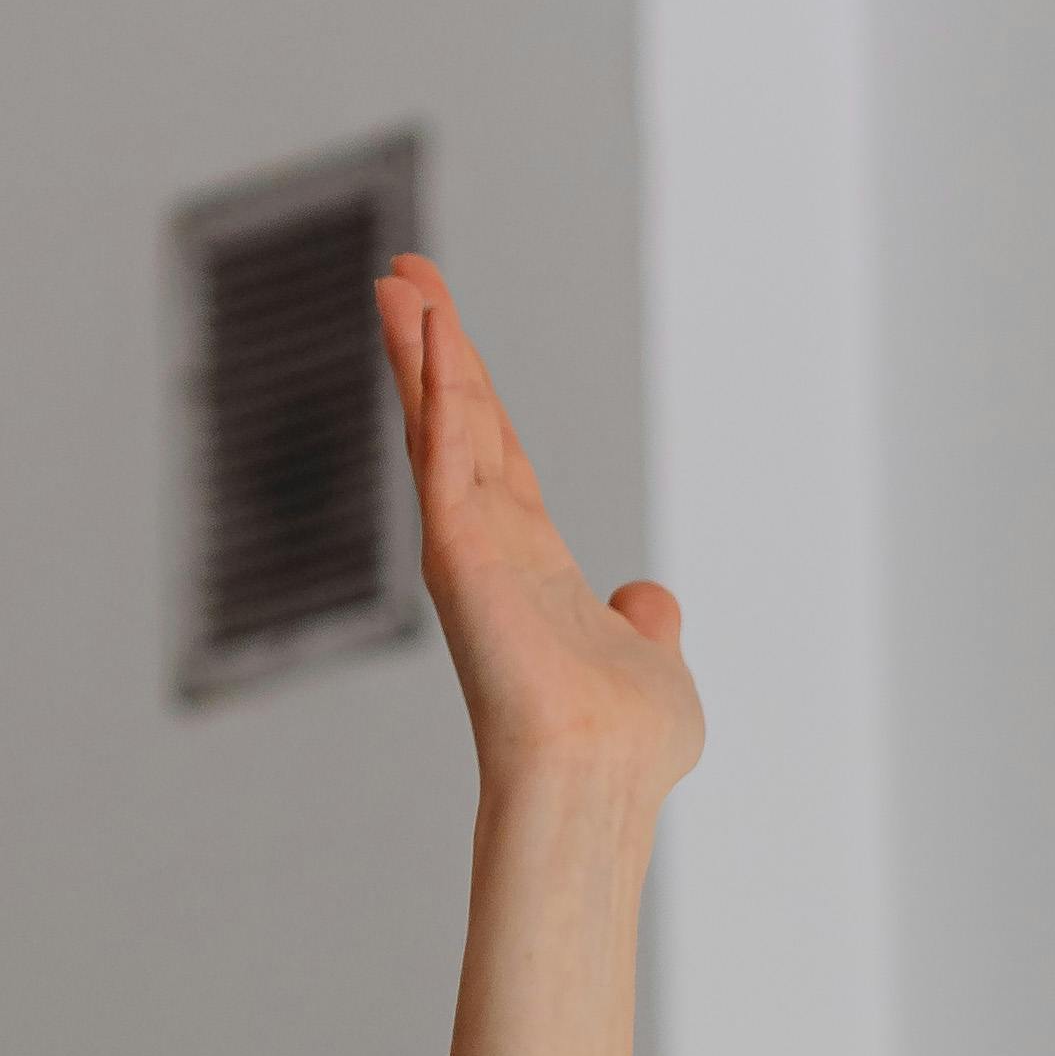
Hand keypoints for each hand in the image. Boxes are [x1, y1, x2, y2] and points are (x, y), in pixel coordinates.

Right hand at [378, 259, 701, 809]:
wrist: (601, 781)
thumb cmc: (625, 750)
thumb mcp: (655, 668)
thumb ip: (647, 629)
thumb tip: (651, 603)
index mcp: (532, 566)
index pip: (496, 456)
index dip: (474, 392)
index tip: (449, 331)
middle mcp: (493, 547)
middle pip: (456, 423)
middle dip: (433, 347)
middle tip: (404, 274)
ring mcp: (470, 546)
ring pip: (441, 423)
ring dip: (421, 348)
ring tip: (399, 277)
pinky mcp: (459, 549)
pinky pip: (445, 448)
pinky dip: (435, 383)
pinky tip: (425, 326)